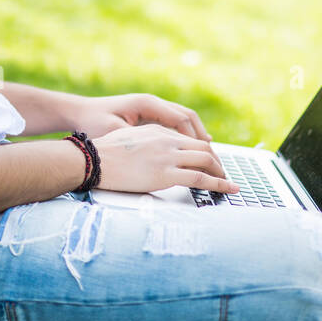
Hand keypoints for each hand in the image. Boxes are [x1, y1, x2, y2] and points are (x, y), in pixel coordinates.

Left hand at [70, 92, 211, 142]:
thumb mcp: (114, 132)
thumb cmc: (94, 123)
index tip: (204, 153)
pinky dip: (184, 135)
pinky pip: (172, 124)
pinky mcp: (148, 115)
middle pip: (186, 116)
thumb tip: (159, 149)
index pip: (180, 118)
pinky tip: (189, 148)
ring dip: (195, 134)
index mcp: (147, 103)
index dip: (194, 137)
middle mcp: (152, 103)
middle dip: (201, 135)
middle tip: (212, 154)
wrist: (79, 113)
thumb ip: (137, 139)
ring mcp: (151, 108)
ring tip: (207, 152)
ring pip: (182, 119)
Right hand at [91, 124, 236, 195]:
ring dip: (221, 173)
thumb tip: (148, 154)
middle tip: (222, 173)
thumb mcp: (127, 139)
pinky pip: (201, 179)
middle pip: (203, 148)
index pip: (189, 139)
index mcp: (158, 131)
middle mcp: (167, 141)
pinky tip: (229, 190)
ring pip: (207, 160)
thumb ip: (143, 143)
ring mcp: (168, 157)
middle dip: (217, 162)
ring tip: (228, 183)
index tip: (208, 161)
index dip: (202, 151)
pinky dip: (220, 185)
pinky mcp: (167, 174)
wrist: (92, 160)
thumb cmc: (102, 153)